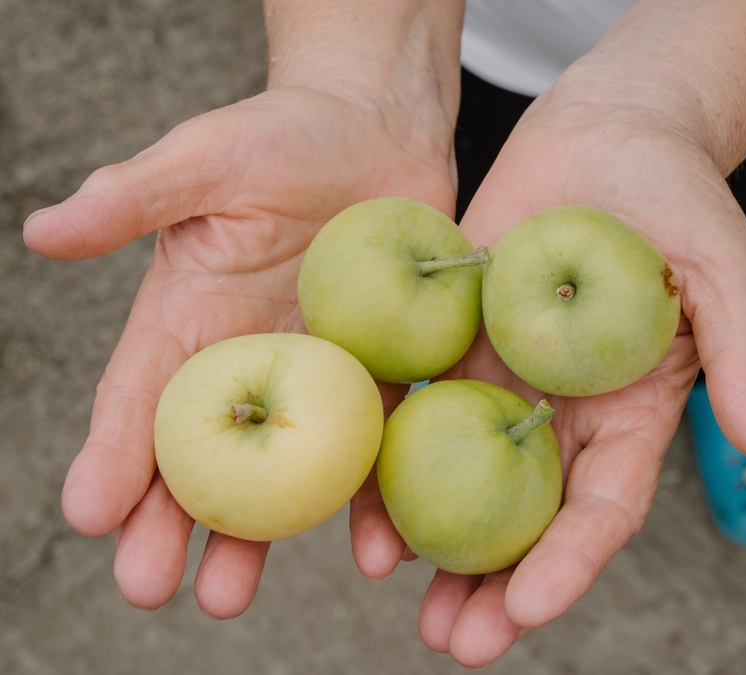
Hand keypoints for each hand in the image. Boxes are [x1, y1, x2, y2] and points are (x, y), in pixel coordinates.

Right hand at [24, 85, 454, 616]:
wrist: (380, 129)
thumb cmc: (286, 134)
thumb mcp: (206, 157)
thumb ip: (134, 197)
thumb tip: (43, 231)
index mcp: (190, 319)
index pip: (141, 396)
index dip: (113, 454)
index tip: (89, 515)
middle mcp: (247, 360)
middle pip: (203, 455)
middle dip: (173, 524)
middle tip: (153, 589)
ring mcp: (318, 375)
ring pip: (284, 470)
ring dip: (261, 535)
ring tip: (232, 597)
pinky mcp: (384, 373)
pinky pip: (378, 444)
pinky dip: (374, 497)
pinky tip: (378, 549)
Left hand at [347, 84, 745, 665]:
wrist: (614, 129)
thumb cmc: (683, 197)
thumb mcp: (725, 271)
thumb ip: (738, 353)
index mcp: (632, 412)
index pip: (604, 506)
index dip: (570, 562)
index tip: (525, 610)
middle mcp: (564, 411)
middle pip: (526, 514)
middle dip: (492, 583)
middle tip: (454, 642)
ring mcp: (506, 378)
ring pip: (459, 473)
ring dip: (426, 535)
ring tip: (386, 583)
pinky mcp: (457, 338)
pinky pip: (414, 400)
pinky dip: (383, 447)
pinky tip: (352, 494)